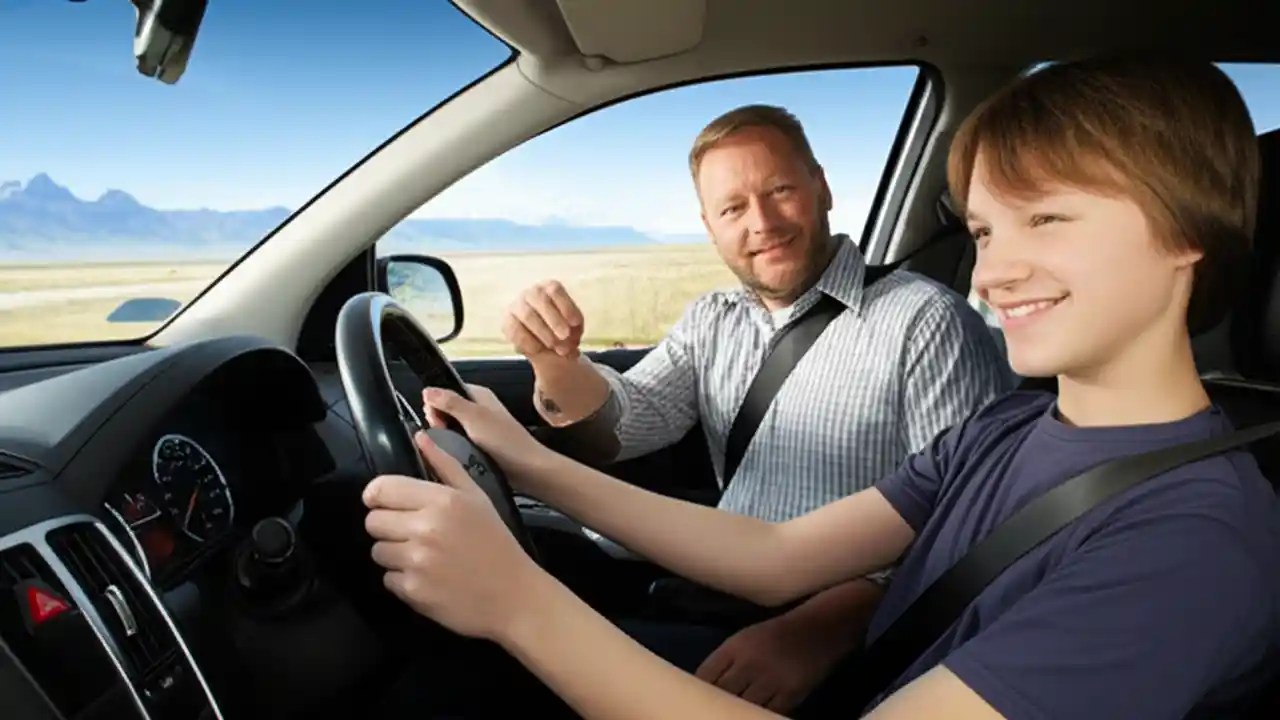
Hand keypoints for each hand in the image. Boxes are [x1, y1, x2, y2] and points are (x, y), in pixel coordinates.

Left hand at [363, 430, 547, 640]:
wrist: (513, 596)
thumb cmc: (495, 543)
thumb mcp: (476, 497)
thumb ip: (446, 464)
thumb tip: (420, 436)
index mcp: (441, 500)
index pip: (380, 490)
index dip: (378, 497)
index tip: (387, 505)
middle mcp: (425, 528)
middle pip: (372, 522)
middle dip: (388, 527)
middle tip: (412, 534)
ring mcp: (417, 561)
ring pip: (377, 551)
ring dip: (394, 554)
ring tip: (423, 557)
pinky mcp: (412, 591)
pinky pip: (388, 579)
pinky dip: (402, 580)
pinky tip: (427, 578)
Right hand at [422, 384, 546, 480]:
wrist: (528, 470)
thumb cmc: (507, 443)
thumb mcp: (475, 418)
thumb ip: (450, 402)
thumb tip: (427, 391)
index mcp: (478, 395)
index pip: (445, 391)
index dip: (435, 404)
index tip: (435, 418)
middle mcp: (478, 408)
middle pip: (445, 410)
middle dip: (439, 422)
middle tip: (444, 433)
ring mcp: (479, 427)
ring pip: (450, 428)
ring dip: (446, 437)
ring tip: (452, 447)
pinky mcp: (480, 444)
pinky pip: (459, 442)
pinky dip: (455, 448)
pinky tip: (457, 455)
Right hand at [503, 280, 584, 360]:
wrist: (548, 348)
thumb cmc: (563, 332)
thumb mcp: (575, 330)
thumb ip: (574, 331)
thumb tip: (566, 339)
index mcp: (549, 288)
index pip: (555, 290)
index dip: (566, 306)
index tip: (575, 323)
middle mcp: (532, 293)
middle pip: (541, 299)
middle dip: (554, 320)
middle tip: (565, 336)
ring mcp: (517, 306)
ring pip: (528, 315)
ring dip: (543, 332)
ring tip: (554, 346)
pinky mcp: (507, 322)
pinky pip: (515, 330)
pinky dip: (528, 342)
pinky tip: (538, 350)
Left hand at [694, 612, 846, 712]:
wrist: (818, 628)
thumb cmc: (777, 634)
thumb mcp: (745, 639)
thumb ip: (726, 660)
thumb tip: (705, 685)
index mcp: (734, 647)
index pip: (705, 676)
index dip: (699, 691)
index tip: (694, 701)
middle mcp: (749, 662)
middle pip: (722, 693)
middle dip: (715, 704)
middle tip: (710, 710)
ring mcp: (770, 679)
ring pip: (743, 707)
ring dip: (736, 712)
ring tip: (731, 714)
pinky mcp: (790, 693)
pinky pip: (769, 712)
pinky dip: (758, 715)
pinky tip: (752, 715)